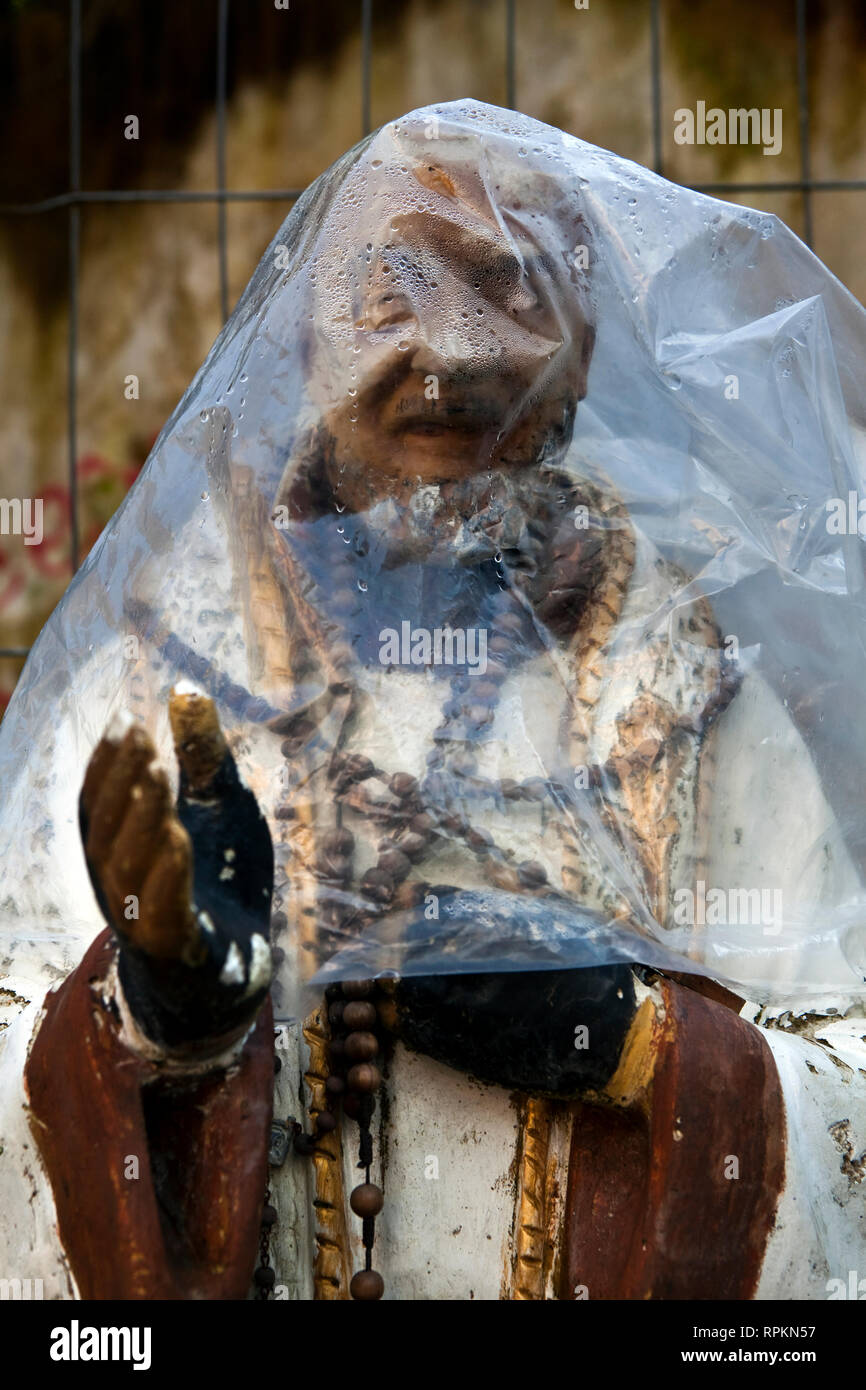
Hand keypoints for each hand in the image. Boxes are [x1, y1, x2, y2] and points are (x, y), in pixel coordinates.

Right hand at [79, 687, 273, 1054]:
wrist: (234, 972)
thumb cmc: (217, 879)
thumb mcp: (218, 806)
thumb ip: (202, 754)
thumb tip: (186, 688)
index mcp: (119, 850)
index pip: (99, 804)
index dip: (106, 763)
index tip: (126, 720)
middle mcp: (118, 885)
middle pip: (105, 832)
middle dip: (119, 782)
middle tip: (141, 739)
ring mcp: (143, 921)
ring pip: (127, 870)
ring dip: (140, 820)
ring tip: (156, 775)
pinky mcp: (178, 950)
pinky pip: (164, 912)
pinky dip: (167, 874)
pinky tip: (178, 837)